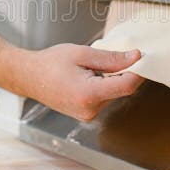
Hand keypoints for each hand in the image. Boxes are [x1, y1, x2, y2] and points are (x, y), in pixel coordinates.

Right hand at [21, 44, 143, 121]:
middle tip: (106, 57)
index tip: (140, 58)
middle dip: (121, 72)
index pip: (127, 85)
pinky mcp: (86, 114)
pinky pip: (103, 98)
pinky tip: (86, 77)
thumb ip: (111, 58)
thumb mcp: (82, 54)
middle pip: (121, 89)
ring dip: (110, 79)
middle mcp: (90, 109)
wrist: (28, 77)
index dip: (138, 71)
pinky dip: (101, 85)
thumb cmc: (50, 63)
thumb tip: (135, 58)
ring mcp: (88, 114)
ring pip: (113, 93)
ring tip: (88, 67)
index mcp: (89, 94)